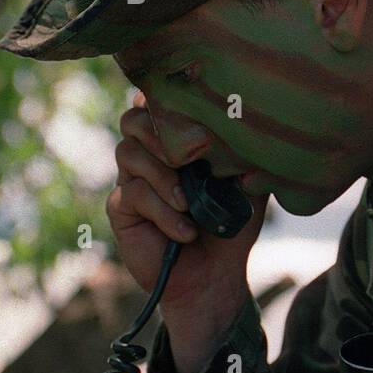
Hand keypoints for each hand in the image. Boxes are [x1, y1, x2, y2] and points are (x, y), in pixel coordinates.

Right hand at [107, 92, 266, 372]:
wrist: (216, 274)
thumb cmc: (232, 226)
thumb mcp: (248, 186)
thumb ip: (243, 154)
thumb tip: (251, 122)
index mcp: (178, 143)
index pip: (158, 104)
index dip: (165, 98)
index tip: (190, 106)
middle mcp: (151, 155)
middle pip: (133, 120)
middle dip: (159, 131)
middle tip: (190, 156)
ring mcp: (132, 180)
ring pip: (128, 153)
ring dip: (163, 176)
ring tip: (189, 202)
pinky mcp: (122, 210)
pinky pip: (133, 194)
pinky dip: (163, 212)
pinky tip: (185, 230)